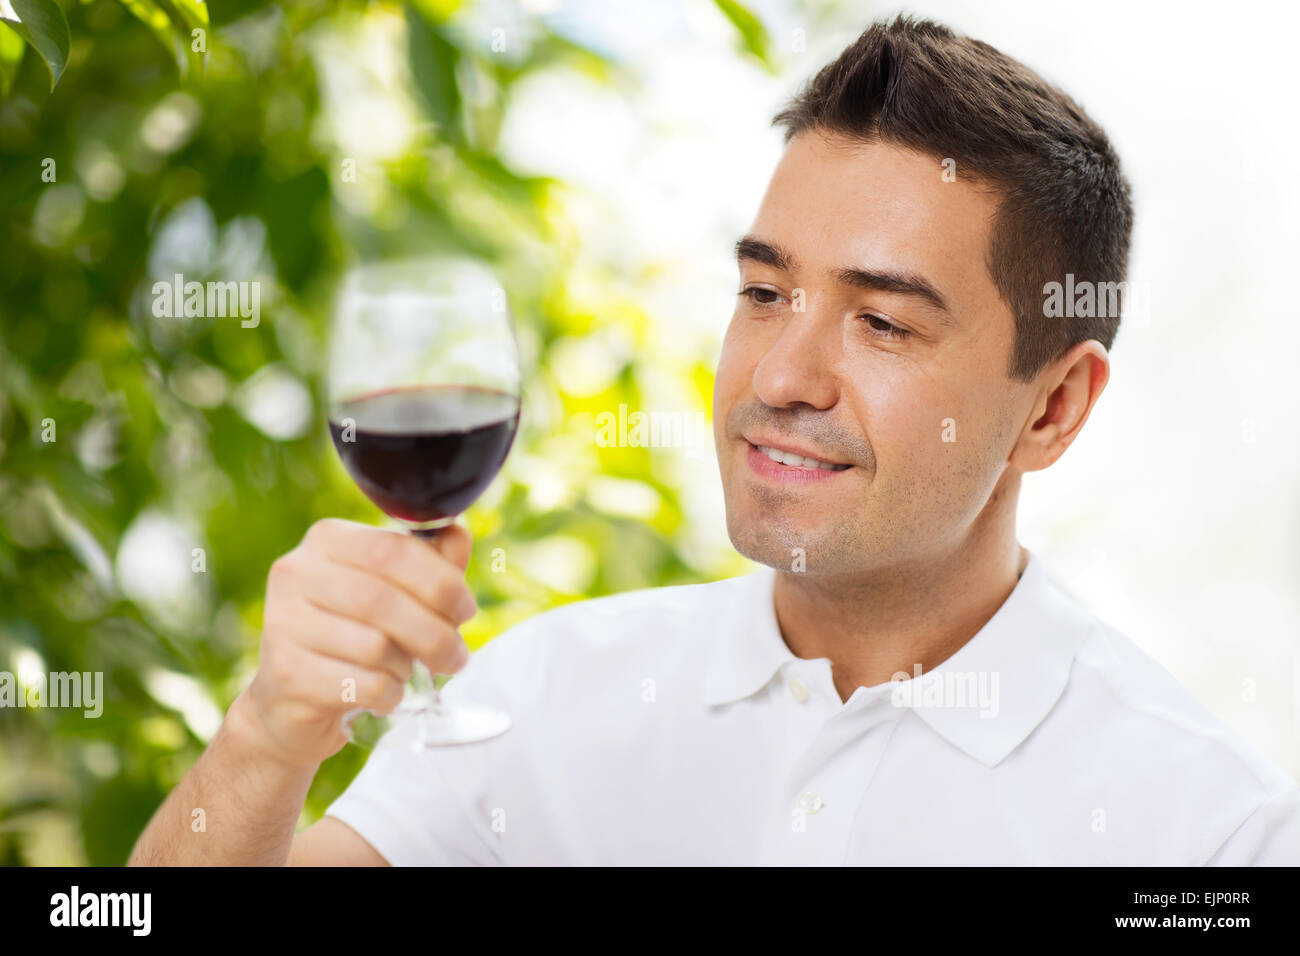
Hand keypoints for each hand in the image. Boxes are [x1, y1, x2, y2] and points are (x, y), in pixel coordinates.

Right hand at [237, 519, 476, 767]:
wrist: (294, 694)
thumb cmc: (356, 630)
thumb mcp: (398, 588)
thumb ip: (431, 560)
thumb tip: (457, 534)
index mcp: (327, 539)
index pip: (393, 549)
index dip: (441, 581)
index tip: (466, 610)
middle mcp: (296, 573)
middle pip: (382, 600)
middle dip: (434, 632)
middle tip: (457, 656)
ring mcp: (284, 622)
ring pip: (374, 645)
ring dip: (407, 665)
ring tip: (406, 670)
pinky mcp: (285, 672)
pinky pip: (361, 684)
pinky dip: (388, 693)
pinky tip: (386, 692)